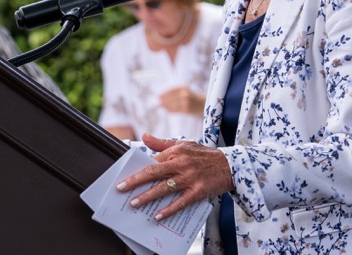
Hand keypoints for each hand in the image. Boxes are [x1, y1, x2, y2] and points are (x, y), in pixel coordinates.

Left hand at [114, 132, 231, 220]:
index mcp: (177, 151)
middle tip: (121, 188)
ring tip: (134, 203)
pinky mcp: (198, 191)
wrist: (230, 165)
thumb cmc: (205, 155)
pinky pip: (180, 202)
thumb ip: (163, 143)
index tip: (124, 176)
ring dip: (147, 196)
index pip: (152, 161)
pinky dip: (168, 209)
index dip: (137, 169)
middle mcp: (181, 164)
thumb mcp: (185, 144)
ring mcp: (190, 178)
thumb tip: (144, 136)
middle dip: (135, 181)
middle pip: (153, 173)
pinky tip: (158, 215)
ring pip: (164, 188)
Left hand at [158, 86, 204, 115]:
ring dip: (165, 106)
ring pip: (171, 104)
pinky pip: (175, 110)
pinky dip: (169, 110)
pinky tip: (166, 110)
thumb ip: (175, 94)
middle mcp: (184, 93)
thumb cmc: (194, 98)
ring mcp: (185, 102)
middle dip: (163, 101)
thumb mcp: (186, 91)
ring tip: (162, 107)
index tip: (157, 96)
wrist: (205, 104)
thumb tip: (160, 97)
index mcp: (184, 87)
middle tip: (157, 103)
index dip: (163, 94)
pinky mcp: (186, 109)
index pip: (170, 90)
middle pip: (169, 98)